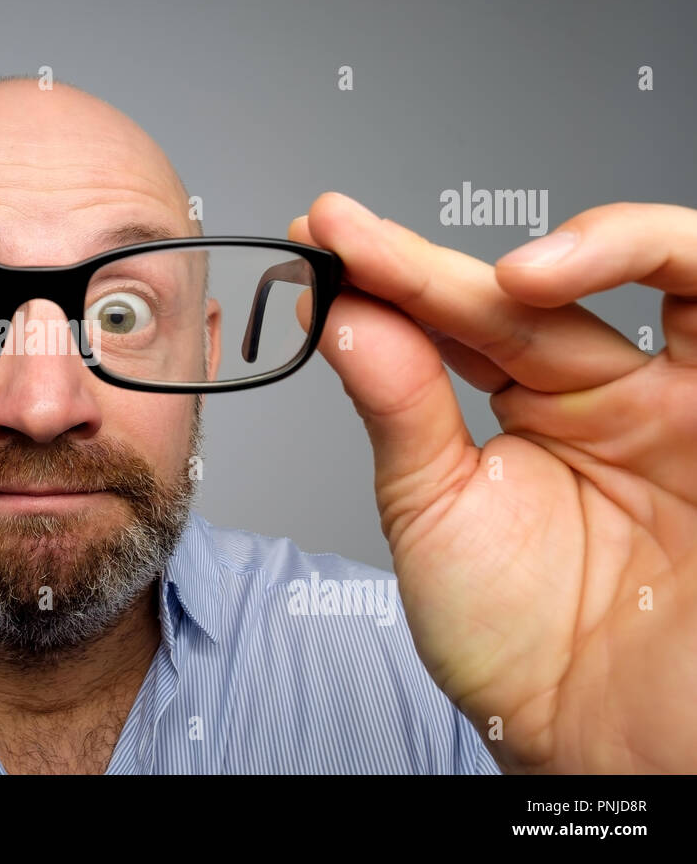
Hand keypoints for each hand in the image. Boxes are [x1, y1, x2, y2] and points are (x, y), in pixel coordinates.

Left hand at [290, 192, 696, 772]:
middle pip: (520, 296)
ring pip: (639, 274)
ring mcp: (680, 400)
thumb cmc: (517, 646)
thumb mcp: (434, 513)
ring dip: (553, 248)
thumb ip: (401, 410)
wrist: (592, 742)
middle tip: (344, 238)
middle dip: (425, 264)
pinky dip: (647, 257)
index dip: (388, 279)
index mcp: (536, 414)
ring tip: (459, 269)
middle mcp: (609, 395)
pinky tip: (545, 277)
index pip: (456, 321)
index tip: (320, 248)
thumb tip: (346, 316)